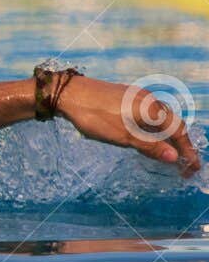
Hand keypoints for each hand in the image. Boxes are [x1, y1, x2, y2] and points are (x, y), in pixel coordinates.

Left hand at [56, 75, 200, 176]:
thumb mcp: (122, 137)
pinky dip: (157, 127)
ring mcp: (141, 97)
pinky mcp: (131, 96)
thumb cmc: (95, 117)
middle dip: (181, 145)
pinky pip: (152, 113)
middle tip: (184, 164)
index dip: (187, 152)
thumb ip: (149, 146)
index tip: (192, 168)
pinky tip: (150, 136)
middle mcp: (152, 101)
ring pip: (163, 118)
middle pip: (175, 124)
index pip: (179, 133)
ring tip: (170, 153)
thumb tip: (174, 157)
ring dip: (169, 136)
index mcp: (153, 111)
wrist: (71, 93)